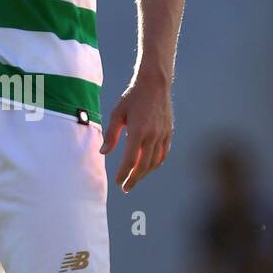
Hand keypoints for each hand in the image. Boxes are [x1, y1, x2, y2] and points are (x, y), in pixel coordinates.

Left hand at [100, 74, 172, 191]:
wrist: (155, 84)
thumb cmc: (132, 97)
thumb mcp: (117, 114)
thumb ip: (111, 134)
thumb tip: (103, 152)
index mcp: (138, 131)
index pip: (130, 160)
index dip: (123, 173)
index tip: (118, 181)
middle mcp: (152, 135)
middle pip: (143, 165)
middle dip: (134, 179)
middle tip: (126, 188)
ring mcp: (162, 135)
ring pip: (155, 162)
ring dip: (144, 173)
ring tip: (135, 179)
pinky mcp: (168, 133)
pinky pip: (163, 154)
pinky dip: (155, 164)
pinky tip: (148, 167)